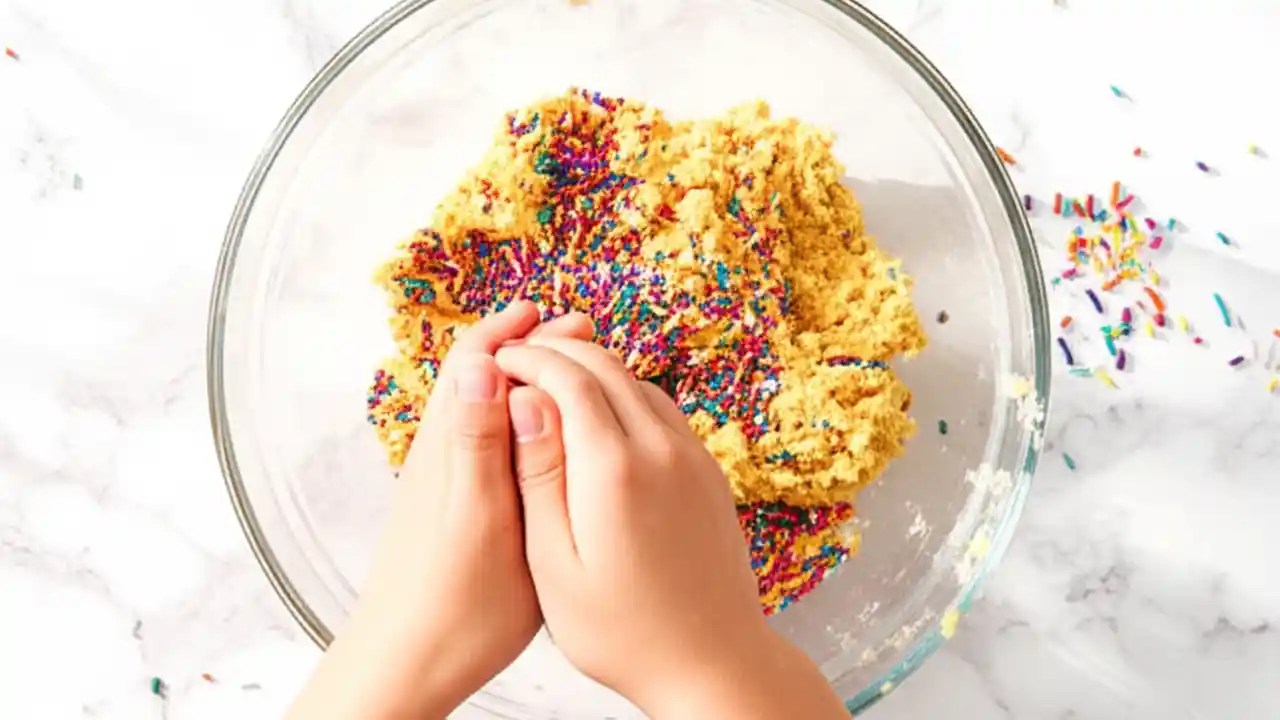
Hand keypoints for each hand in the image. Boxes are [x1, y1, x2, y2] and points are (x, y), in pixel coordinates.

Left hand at [288, 301, 591, 719]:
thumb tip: (478, 360)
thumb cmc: (455, 608)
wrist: (408, 668)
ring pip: (483, 411)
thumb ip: (478, 440)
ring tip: (572, 379)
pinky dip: (520, 423)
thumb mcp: (481, 519)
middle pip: (477, 378)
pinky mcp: (452, 510)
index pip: (472, 362)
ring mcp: (445, 484)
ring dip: (523, 384)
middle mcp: (440, 457)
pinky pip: (486, 444)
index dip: (513, 331)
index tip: (558, 315)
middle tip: (580, 336)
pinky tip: (548, 444)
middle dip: (526, 349)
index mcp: (449, 450)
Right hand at [495, 338, 846, 718]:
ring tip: (551, 380)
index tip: (498, 359)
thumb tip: (525, 400)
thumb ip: (538, 476)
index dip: (528, 358)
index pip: (568, 377)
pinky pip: (663, 411)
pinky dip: (625, 395)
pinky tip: (600, 417)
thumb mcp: (555, 564)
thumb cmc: (622, 631)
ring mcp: (693, 459)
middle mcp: (661, 450)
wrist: (713, 663)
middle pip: (606, 366)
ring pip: (638, 382)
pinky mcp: (709, 473)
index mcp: (615, 469)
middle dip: (558, 351)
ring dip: (594, 369)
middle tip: (518, 357)